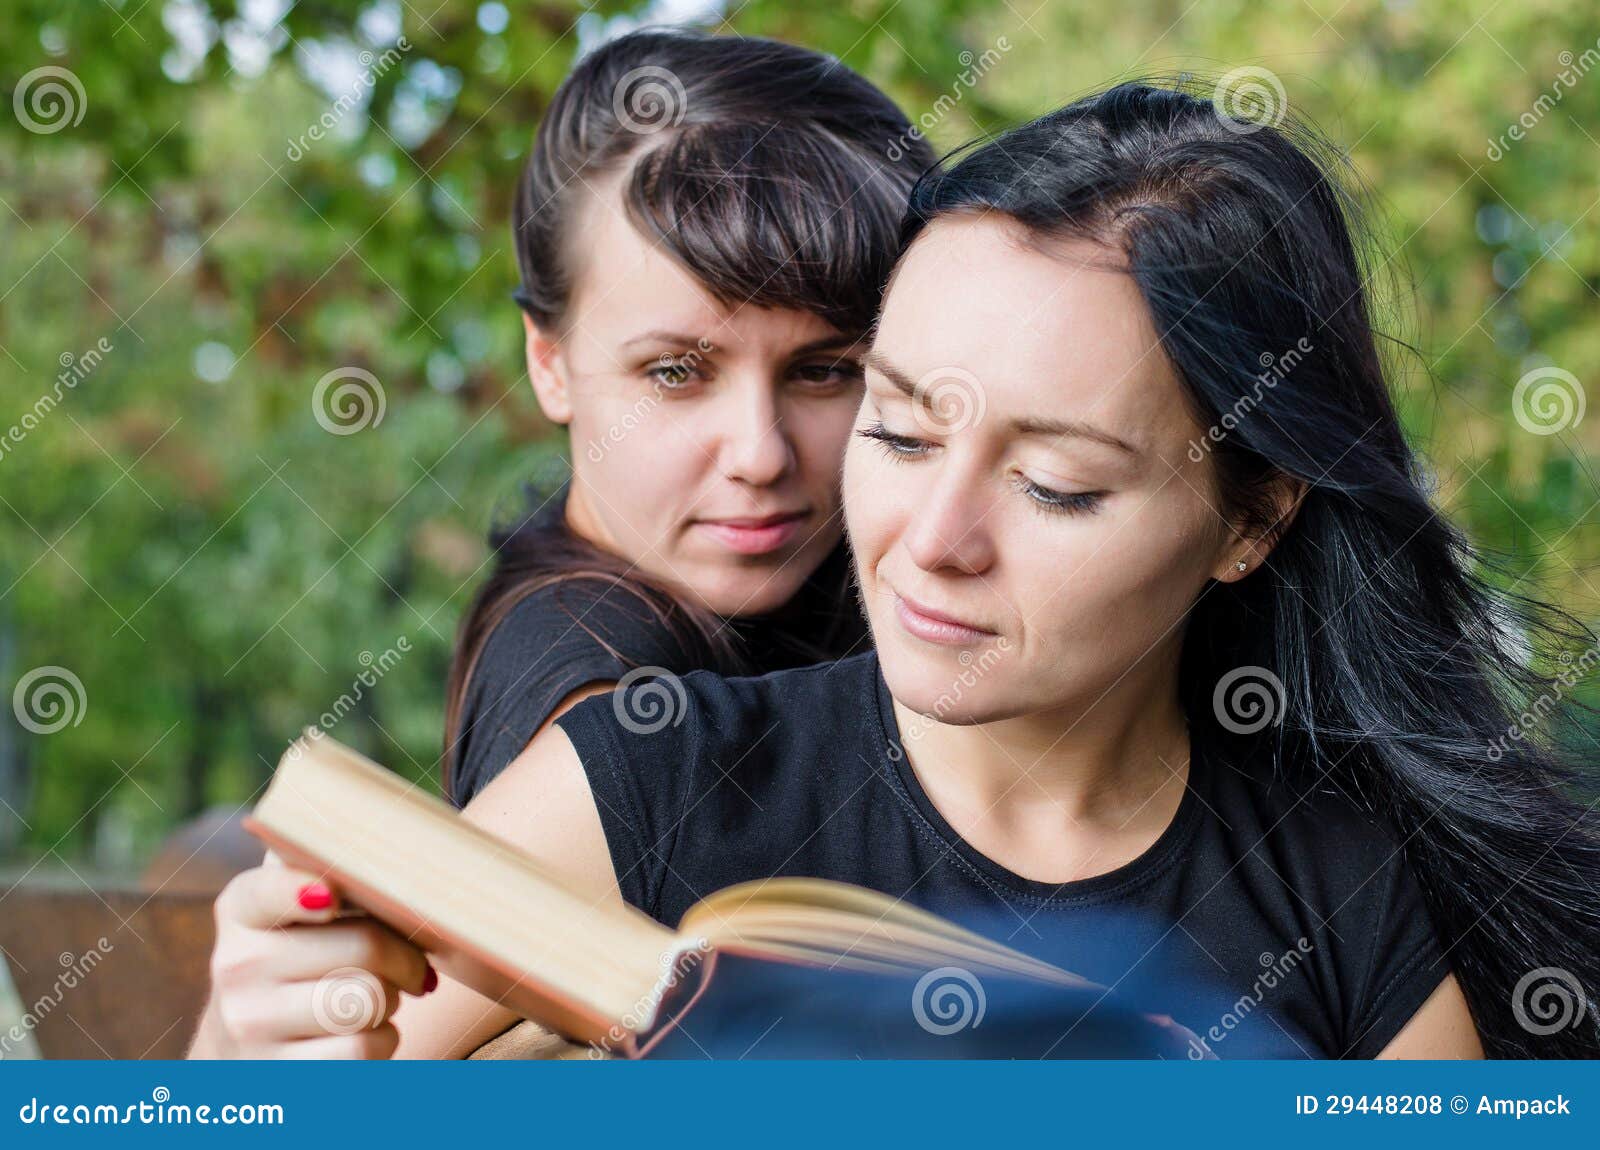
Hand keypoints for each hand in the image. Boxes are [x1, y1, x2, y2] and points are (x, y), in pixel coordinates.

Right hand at [202, 852, 436, 1057]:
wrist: (245, 1052)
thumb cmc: (301, 963)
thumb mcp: (300, 913)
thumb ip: (336, 875)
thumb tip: (404, 863)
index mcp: (243, 910)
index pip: (270, 890)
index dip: (304, 890)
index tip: (332, 898)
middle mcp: (236, 965)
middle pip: (365, 947)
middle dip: (404, 958)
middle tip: (407, 965)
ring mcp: (251, 1025)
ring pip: (369, 999)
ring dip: (391, 1000)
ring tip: (375, 998)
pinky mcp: (278, 1074)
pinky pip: (364, 1048)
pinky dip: (382, 1041)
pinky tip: (361, 1035)